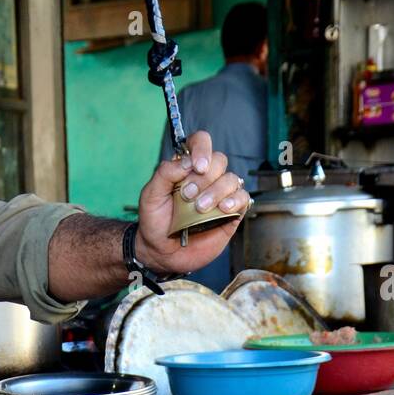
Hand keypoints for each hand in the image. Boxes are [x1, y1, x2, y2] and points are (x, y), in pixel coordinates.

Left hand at [136, 130, 251, 275]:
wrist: (162, 252)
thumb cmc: (155, 222)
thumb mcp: (150, 196)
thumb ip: (164, 173)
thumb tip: (186, 161)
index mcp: (186, 167)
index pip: (201, 142)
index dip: (202, 148)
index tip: (197, 166)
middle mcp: (206, 178)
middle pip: (219, 160)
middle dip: (205, 178)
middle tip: (188, 196)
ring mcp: (220, 194)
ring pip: (232, 179)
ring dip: (217, 192)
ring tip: (200, 208)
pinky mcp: (231, 212)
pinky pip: (243, 198)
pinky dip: (235, 201)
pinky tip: (223, 209)